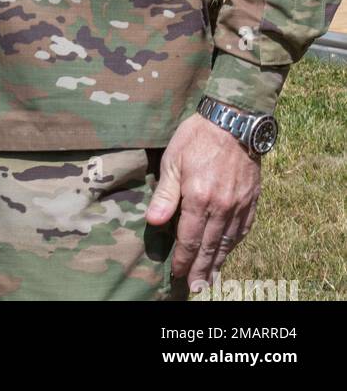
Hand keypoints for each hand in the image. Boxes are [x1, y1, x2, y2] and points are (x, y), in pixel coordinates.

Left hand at [145, 113, 262, 289]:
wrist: (234, 121)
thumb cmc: (197, 137)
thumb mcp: (173, 160)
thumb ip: (166, 194)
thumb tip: (156, 222)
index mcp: (199, 198)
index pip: (190, 238)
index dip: (183, 258)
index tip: (176, 273)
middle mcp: (222, 207)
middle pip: (210, 246)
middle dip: (201, 269)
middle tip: (195, 287)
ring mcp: (239, 205)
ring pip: (228, 242)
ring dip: (219, 262)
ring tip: (211, 279)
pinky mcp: (252, 200)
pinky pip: (244, 229)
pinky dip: (235, 244)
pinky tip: (228, 252)